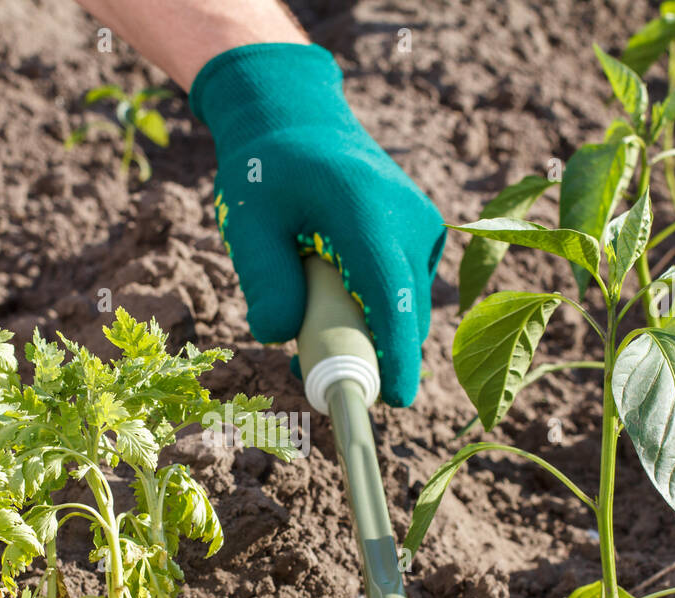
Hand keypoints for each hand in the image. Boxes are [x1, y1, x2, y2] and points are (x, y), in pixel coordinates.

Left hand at [190, 43, 444, 406]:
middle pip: (403, 316)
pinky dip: (376, 311)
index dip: (394, 354)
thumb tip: (279, 337)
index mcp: (366, 213)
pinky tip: (334, 298)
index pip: (390, 296)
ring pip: (407, 310)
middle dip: (364, 356)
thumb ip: (264, 279)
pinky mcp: (425, 238)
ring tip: (306, 323)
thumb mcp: (248, 221)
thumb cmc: (268, 171)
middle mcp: (409, 221)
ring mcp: (424, 230)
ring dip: (368, 333)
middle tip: (299, 368)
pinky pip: (406, 294)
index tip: (392, 400)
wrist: (299, 120)